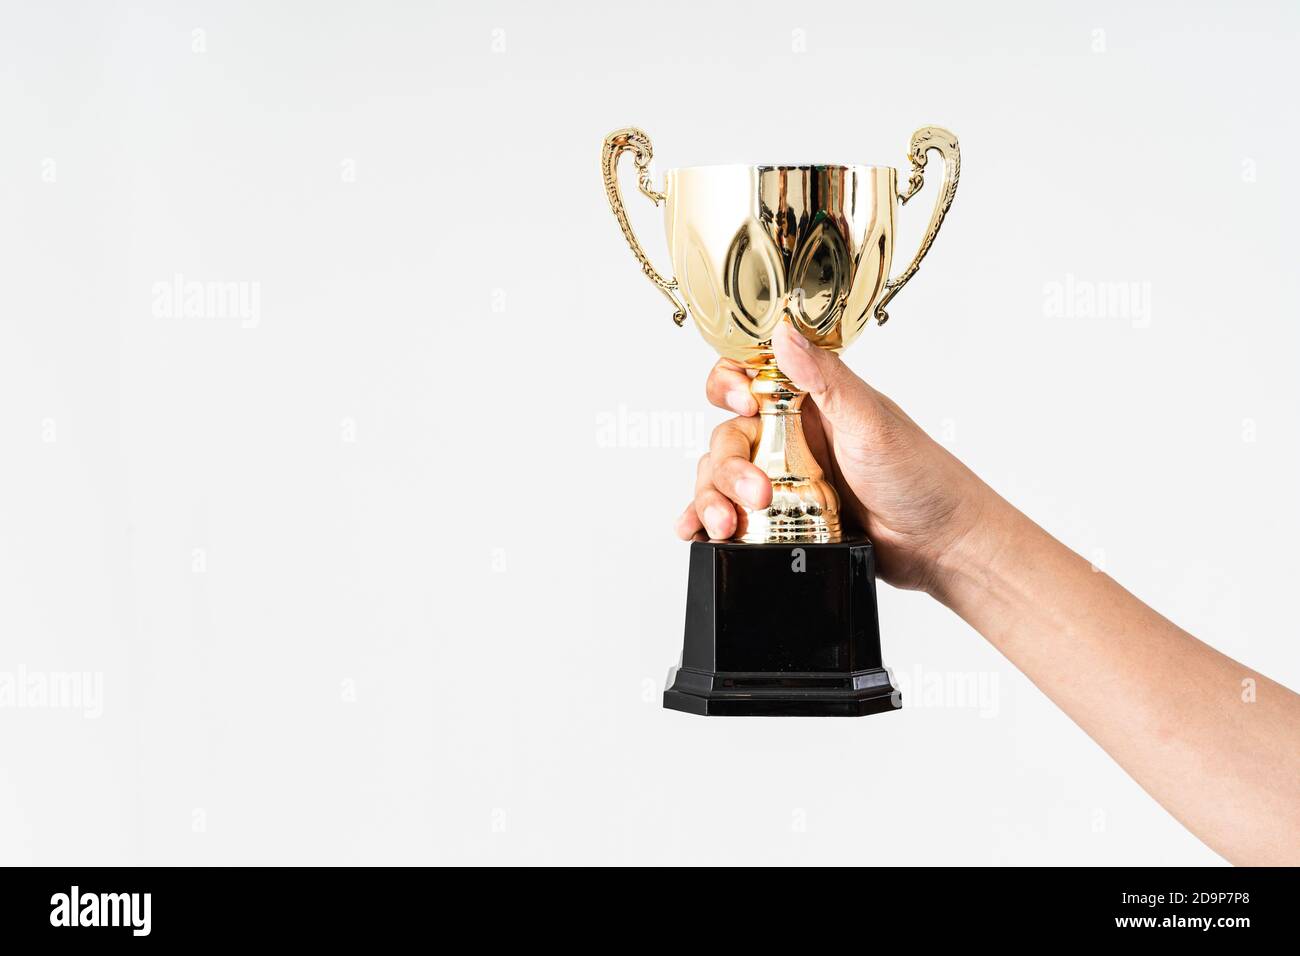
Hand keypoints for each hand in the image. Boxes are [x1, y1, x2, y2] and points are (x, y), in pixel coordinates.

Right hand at [675, 318, 994, 593]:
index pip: (747, 376)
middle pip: (726, 437)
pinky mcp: (779, 520)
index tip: (741, 404)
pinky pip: (730, 515)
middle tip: (758, 493)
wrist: (938, 544)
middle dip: (729, 466)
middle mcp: (789, 437)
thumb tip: (783, 333)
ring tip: (728, 527)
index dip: (729, 386)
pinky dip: (706, 521)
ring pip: (721, 478)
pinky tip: (699, 534)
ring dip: (713, 498)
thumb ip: (825, 378)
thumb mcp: (871, 420)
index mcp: (808, 401)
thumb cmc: (919, 476)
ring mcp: (782, 479)